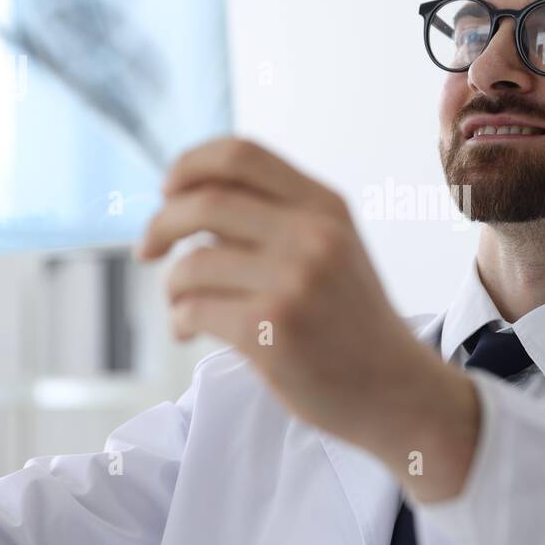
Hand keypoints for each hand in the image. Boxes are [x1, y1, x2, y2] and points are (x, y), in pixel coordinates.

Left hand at [135, 137, 479, 500]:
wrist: (397, 389)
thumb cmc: (350, 321)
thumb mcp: (333, 249)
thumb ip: (277, 218)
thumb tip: (186, 199)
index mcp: (325, 206)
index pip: (241, 154)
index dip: (190, 165)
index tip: (168, 190)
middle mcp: (313, 235)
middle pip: (205, 202)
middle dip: (160, 224)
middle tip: (147, 250)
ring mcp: (294, 282)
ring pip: (193, 263)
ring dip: (171, 284)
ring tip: (181, 305)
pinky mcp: (273, 330)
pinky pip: (194, 310)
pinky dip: (180, 319)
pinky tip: (190, 331)